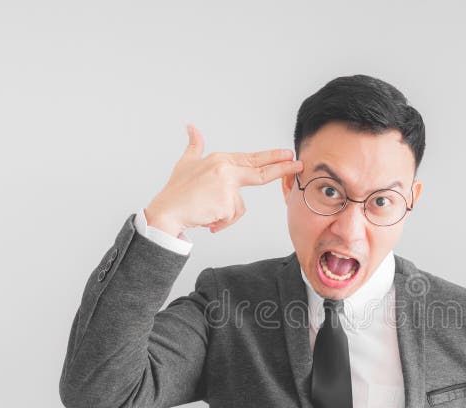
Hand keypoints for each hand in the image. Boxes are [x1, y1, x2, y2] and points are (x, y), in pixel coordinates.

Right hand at [145, 123, 303, 235]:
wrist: (166, 211)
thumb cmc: (177, 191)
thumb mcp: (186, 162)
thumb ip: (194, 145)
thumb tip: (191, 126)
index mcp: (220, 160)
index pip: (252, 159)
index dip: (272, 157)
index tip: (288, 154)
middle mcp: (225, 170)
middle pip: (261, 172)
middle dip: (282, 168)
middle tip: (299, 163)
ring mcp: (227, 186)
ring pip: (240, 207)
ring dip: (225, 215)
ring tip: (207, 212)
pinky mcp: (226, 203)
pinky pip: (231, 218)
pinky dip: (220, 223)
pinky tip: (207, 219)